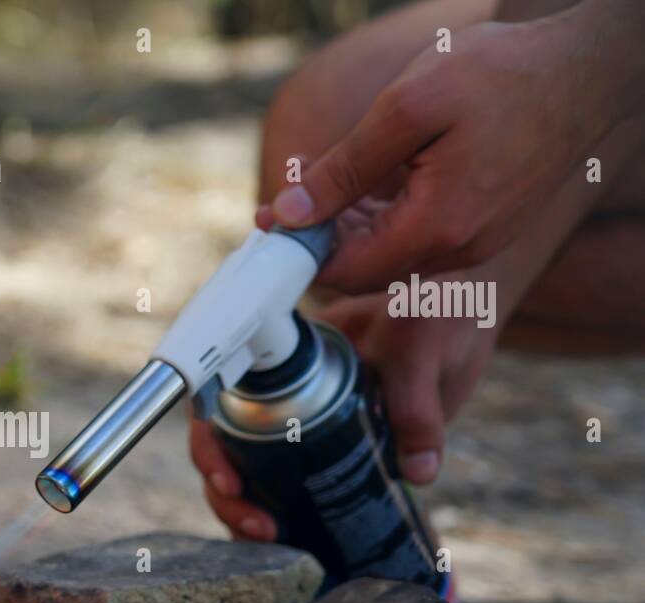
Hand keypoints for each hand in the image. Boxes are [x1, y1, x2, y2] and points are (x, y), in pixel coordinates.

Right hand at [190, 281, 502, 540]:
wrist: (468, 318)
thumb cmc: (436, 316)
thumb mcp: (421, 348)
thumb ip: (417, 404)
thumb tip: (416, 473)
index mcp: (286, 359)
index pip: (224, 401)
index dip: (212, 445)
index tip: (229, 481)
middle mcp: (285, 391)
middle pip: (229, 447)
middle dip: (229, 494)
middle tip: (259, 527)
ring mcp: (305, 422)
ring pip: (254, 473)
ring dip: (248, 512)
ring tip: (272, 539)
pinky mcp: (334, 451)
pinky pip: (294, 488)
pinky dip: (286, 520)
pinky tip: (295, 545)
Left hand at [262, 14, 618, 291]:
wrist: (587, 70)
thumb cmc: (502, 76)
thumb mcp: (405, 110)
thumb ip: (342, 170)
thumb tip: (290, 213)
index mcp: (438, 229)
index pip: (347, 272)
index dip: (302, 252)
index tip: (273, 224)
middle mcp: (461, 250)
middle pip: (366, 268)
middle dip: (321, 240)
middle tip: (286, 203)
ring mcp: (476, 242)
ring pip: (392, 253)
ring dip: (351, 227)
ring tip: (321, 186)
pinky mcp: (485, 227)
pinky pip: (420, 237)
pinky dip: (385, 217)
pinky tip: (367, 184)